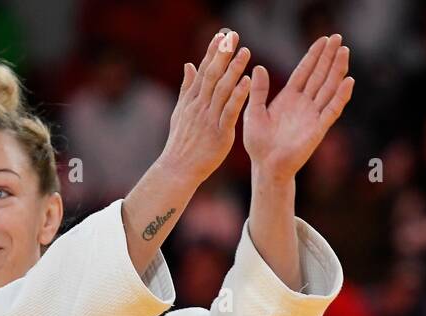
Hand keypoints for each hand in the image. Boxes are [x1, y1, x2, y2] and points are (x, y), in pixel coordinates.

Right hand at [159, 28, 252, 185]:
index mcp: (191, 101)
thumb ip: (186, 88)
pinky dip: (238, 96)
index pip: (203, 71)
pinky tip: (247, 82)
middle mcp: (199, 106)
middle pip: (212, 76)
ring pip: (222, 90)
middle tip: (234, 36)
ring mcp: (209, 119)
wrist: (178, 169)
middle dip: (223, 54)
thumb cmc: (180, 143)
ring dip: (233, 70)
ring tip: (245, 52)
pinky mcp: (219, 133)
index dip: (212, 52)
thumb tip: (189, 65)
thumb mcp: (180, 113)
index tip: (221, 35)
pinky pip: (230, 112)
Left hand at [244, 34, 353, 181]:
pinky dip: (341, 96)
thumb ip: (259, 91)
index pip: (304, 71)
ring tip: (344, 51)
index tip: (323, 39)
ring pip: (328, 88)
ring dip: (337, 70)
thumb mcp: (254, 112)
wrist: (266, 167)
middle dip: (328, 57)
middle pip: (319, 75)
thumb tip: (258, 66)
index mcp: (289, 97)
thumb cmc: (258, 143)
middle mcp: (304, 103)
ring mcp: (313, 115)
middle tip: (338, 38)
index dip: (313, 56)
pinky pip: (332, 110)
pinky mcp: (318, 128)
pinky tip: (348, 81)